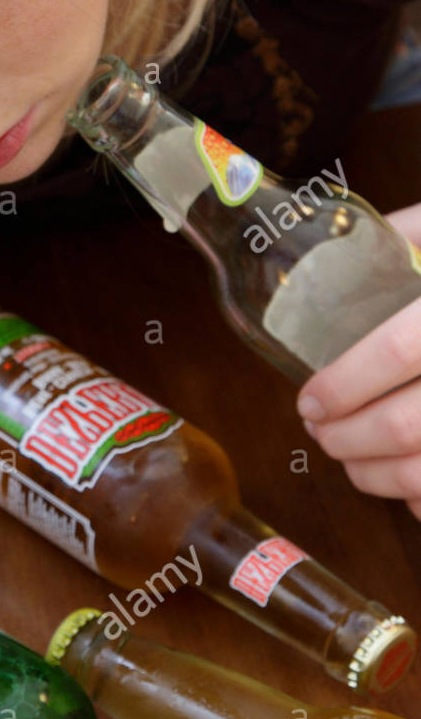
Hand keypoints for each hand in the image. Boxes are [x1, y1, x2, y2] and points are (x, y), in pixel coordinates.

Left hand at [297, 202, 420, 519]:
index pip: (399, 352)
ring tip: (350, 458)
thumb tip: (336, 255)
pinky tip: (405, 481)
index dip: (344, 384)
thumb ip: (408, 237)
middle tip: (320, 431)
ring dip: (374, 475)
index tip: (310, 401)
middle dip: (346, 438)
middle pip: (404, 425)